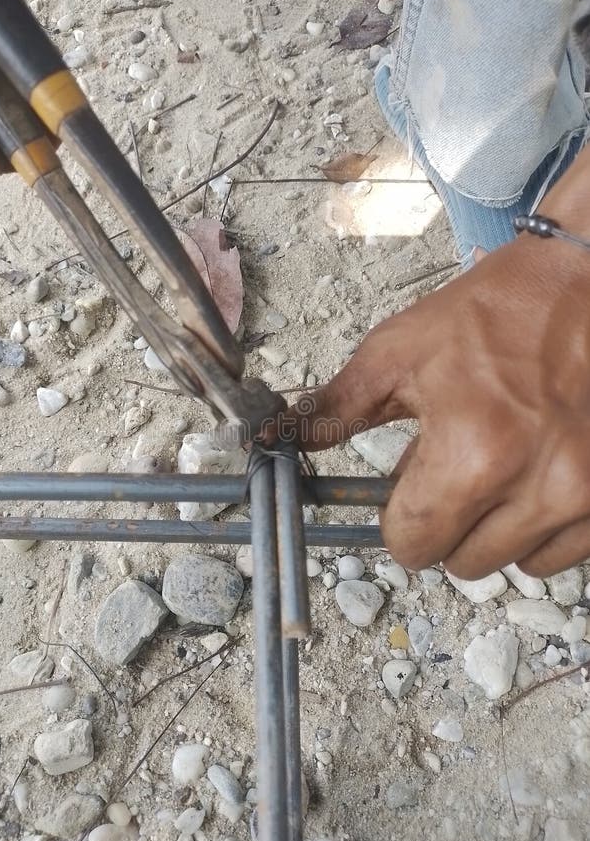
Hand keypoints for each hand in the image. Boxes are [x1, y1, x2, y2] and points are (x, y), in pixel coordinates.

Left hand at [282, 151, 589, 579]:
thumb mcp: (400, 350)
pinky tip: (535, 476)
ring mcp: (585, 495)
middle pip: (463, 562)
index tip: (405, 496)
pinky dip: (540, 527)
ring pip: (516, 563)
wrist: (588, 278)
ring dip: (494, 530)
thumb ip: (337, 409)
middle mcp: (537, 486)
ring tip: (497, 468)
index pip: (413, 545)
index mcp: (473, 452)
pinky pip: (564, 553)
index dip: (399, 522)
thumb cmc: (493, 310)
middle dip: (445, 526)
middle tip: (452, 472)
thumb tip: (281, 442)